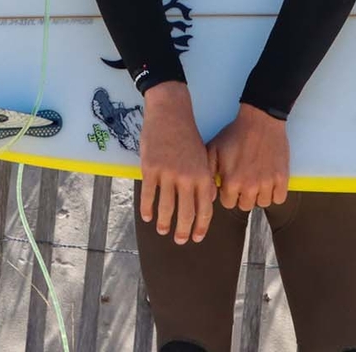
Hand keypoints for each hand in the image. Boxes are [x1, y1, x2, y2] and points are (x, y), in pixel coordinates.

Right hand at [138, 82, 216, 244]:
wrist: (170, 114)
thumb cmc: (188, 136)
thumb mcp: (204, 157)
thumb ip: (206, 180)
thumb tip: (208, 202)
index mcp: (203, 176)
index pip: (205, 209)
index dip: (200, 226)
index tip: (196, 237)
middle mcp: (187, 178)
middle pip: (185, 212)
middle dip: (183, 230)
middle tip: (179, 241)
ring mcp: (167, 174)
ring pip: (166, 206)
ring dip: (164, 222)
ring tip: (162, 231)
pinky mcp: (150, 169)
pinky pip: (148, 194)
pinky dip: (147, 208)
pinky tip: (147, 216)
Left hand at [207, 104, 290, 211]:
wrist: (260, 121)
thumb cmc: (235, 134)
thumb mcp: (213, 149)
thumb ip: (208, 173)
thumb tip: (208, 194)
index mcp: (231, 181)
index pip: (228, 203)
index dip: (228, 194)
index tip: (231, 184)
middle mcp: (249, 186)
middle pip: (245, 206)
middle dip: (243, 196)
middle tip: (244, 181)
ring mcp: (267, 183)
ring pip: (263, 203)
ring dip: (259, 195)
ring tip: (257, 180)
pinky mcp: (282, 178)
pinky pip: (279, 199)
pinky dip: (275, 193)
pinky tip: (269, 182)